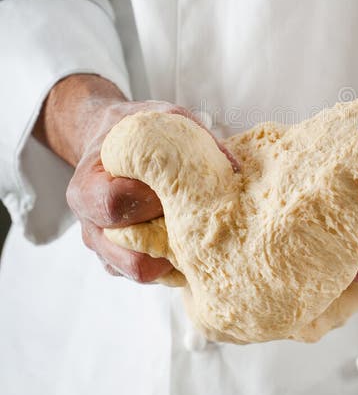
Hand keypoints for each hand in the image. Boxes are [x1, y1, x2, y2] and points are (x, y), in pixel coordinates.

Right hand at [34, 74, 237, 283]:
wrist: (105, 145)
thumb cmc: (133, 132)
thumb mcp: (160, 120)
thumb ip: (192, 138)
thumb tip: (233, 168)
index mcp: (87, 187)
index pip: (114, 206)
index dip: (150, 200)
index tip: (174, 186)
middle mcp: (90, 225)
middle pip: (128, 250)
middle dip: (168, 234)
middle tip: (193, 214)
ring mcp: (104, 248)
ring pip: (140, 270)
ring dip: (172, 255)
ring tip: (195, 230)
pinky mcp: (120, 263)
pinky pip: (148, 274)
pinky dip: (170, 262)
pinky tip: (186, 239)